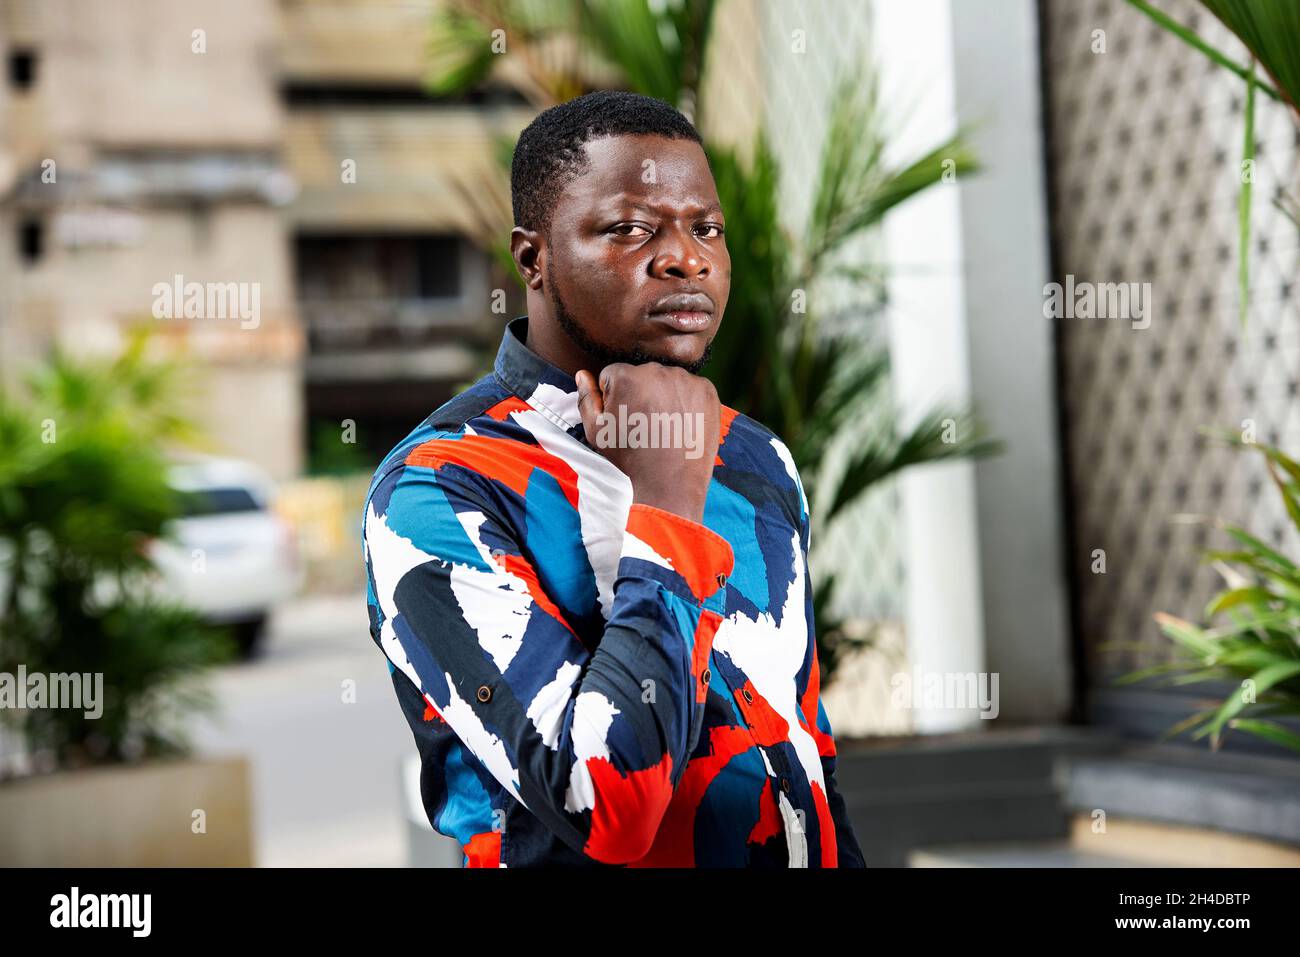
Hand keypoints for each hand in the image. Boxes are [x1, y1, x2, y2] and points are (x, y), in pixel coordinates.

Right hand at [575, 363, 719, 524]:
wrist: (671, 482)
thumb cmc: (630, 458)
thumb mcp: (597, 433)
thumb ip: (586, 399)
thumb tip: (582, 374)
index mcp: (626, 376)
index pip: (613, 375)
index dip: (613, 398)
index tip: (624, 420)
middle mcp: (658, 370)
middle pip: (642, 374)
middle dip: (639, 393)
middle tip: (644, 426)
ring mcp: (686, 379)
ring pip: (668, 380)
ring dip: (664, 395)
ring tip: (664, 427)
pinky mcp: (708, 390)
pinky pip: (692, 387)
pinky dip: (687, 401)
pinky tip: (682, 424)